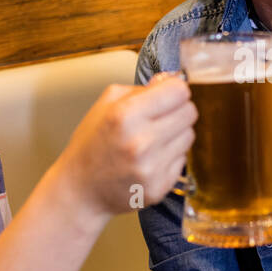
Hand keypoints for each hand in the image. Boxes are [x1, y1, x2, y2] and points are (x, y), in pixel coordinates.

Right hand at [59, 74, 195, 218]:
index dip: (174, 89)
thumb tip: (171, 80)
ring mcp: (152, 168)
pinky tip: (151, 159)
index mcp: (125, 115)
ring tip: (152, 140)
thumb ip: (140, 88)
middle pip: (190, 112)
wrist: (81, 190)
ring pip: (190, 135)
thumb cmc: (92, 144)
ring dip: (176, 134)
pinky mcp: (160, 186)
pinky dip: (171, 156)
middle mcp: (140, 142)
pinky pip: (183, 159)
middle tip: (159, 117)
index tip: (167, 94)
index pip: (178, 91)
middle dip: (177, 110)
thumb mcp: (106, 105)